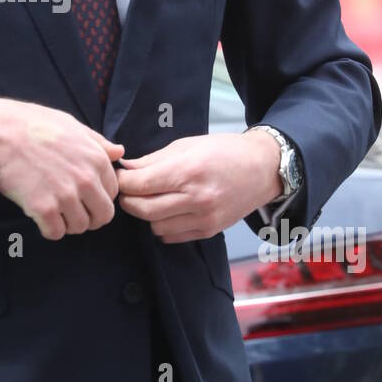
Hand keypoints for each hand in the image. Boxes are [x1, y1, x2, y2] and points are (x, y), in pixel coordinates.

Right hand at [0, 97, 123, 240]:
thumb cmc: (33, 124)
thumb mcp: (71, 125)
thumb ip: (97, 142)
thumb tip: (119, 152)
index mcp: (96, 159)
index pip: (112, 193)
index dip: (99, 196)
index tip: (84, 196)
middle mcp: (85, 179)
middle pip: (103, 216)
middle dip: (90, 217)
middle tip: (74, 212)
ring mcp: (65, 195)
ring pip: (80, 227)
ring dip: (69, 224)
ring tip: (56, 212)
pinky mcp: (43, 208)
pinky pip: (56, 233)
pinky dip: (50, 229)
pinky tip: (41, 217)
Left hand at [115, 131, 282, 242]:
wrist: (262, 169)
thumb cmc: (223, 151)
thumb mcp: (186, 145)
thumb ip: (152, 160)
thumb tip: (125, 168)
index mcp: (188, 172)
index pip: (139, 185)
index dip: (122, 182)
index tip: (119, 177)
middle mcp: (196, 198)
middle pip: (143, 209)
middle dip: (128, 200)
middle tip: (127, 190)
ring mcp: (204, 218)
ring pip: (155, 226)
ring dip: (146, 214)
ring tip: (150, 199)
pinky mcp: (209, 231)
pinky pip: (171, 236)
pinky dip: (162, 226)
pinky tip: (166, 211)